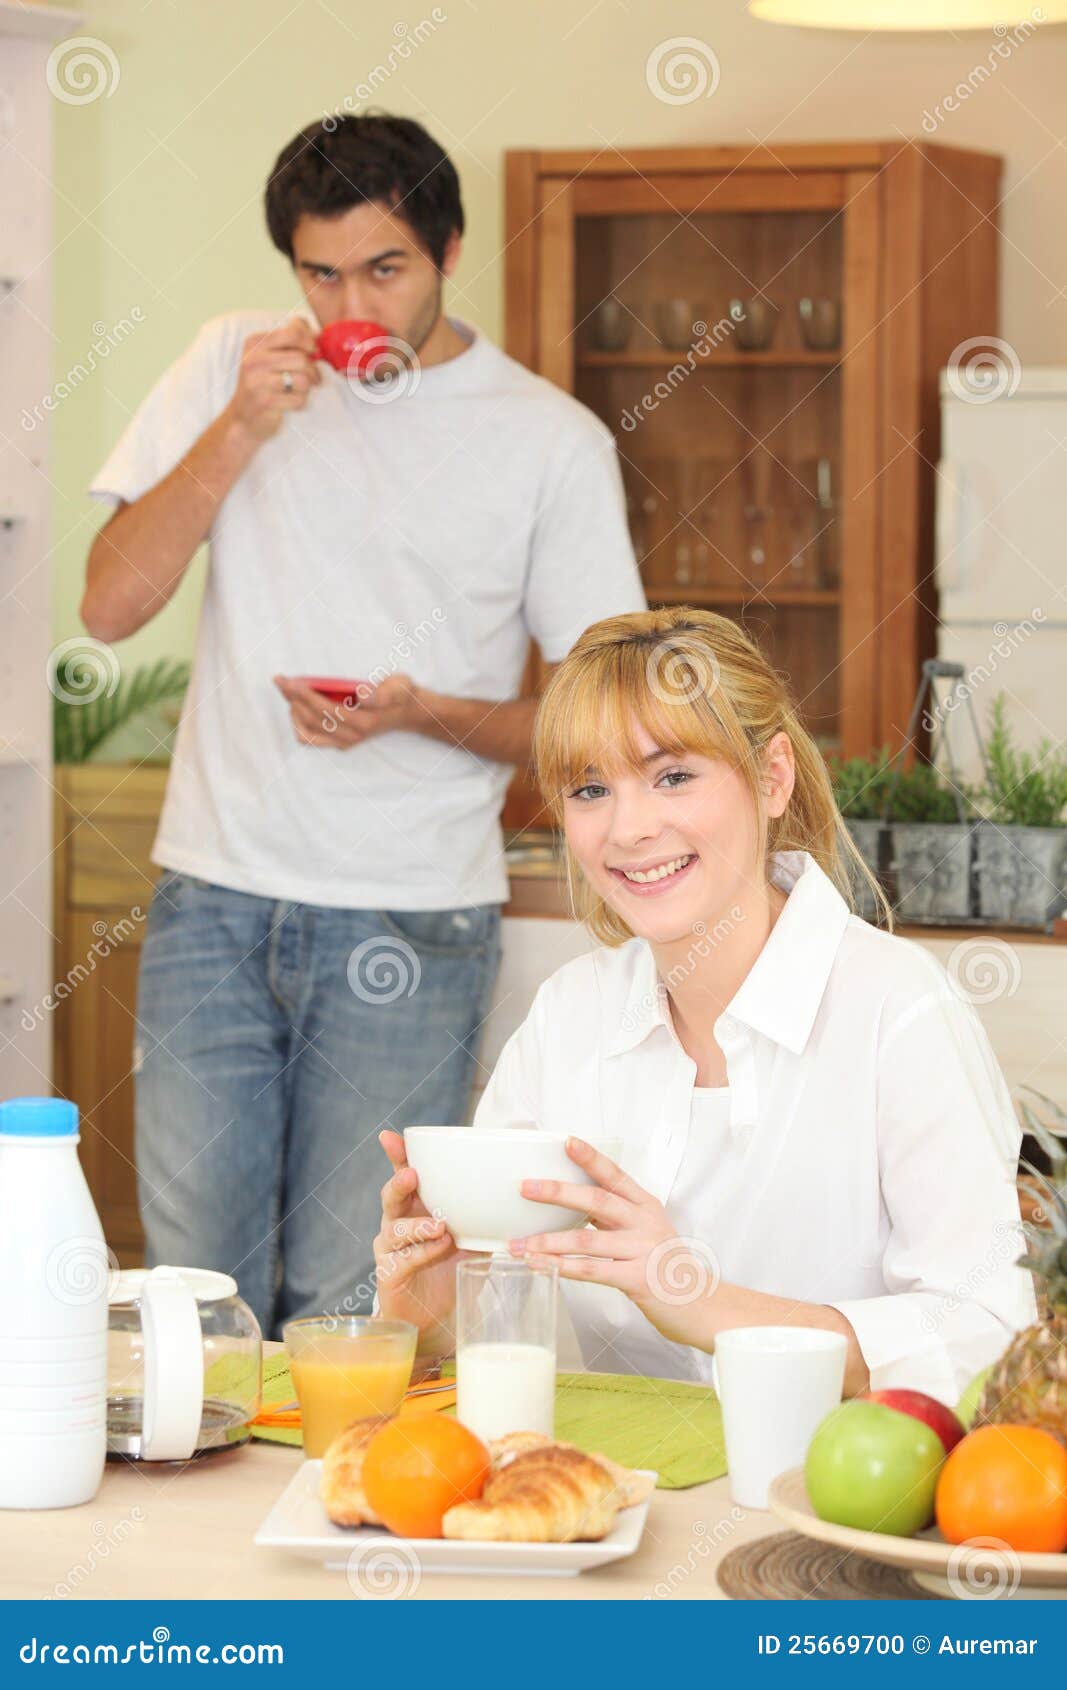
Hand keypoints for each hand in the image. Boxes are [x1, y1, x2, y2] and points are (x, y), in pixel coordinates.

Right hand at [224, 317, 320, 441]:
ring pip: (303, 380)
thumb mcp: (268, 355)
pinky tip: (289, 402)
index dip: (310, 342)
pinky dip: (300, 402)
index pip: (294, 332)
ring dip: (306, 388)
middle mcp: (254, 359)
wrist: (243, 417)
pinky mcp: (265, 402)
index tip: (312, 352)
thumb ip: (290, 341)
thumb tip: (318, 333)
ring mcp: (258, 381)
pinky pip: (299, 399)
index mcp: (255, 342)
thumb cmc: (262, 384)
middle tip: (312, 378)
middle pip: (301, 359)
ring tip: (298, 390)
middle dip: (312, 370)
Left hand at [273, 673, 420, 747]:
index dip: (307, 696)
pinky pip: (309, 738)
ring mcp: (343, 742)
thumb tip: (361, 694)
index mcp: (364, 722)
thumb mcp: (398, 688)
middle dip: (295, 699)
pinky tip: (295, 706)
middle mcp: (352, 736)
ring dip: (293, 711)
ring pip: (307, 731)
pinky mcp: (337, 743)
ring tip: (287, 690)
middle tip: (282, 681)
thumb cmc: (399, 695)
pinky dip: (297, 723)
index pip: (328, 711)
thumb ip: (382, 693)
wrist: (405, 712)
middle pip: (313, 720)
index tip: (292, 681)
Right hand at [372, 1129, 468, 1348]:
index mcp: (416, 1208)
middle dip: (399, 1184)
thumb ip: (485, 1214)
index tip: (389, 1137)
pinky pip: (403, 1261)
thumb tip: (517, 1186)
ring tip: (440, 1225)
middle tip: (413, 1175)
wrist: (439, 1318)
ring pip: (394, 1230)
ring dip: (417, 1225)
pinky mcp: (390, 1277)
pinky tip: (440, 1248)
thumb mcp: (473, 1237)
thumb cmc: (452, 1270)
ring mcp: (390, 1252)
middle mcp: (397, 1225)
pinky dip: (422, 1252)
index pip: (403, 1176)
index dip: (397, 1156)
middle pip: (390, 1198)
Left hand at [510, 1137, 719, 1348]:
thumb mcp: (647, 1230)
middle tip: (526, 1187)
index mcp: (645, 1205)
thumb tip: (572, 1202)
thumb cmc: (667, 1265)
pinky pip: (591, 1271)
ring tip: (519, 1244)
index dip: (591, 1157)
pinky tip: (539, 1267)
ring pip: (587, 1240)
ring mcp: (641, 1250)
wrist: (701, 1303)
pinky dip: (561, 1268)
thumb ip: (616, 1215)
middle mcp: (644, 1223)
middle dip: (558, 1192)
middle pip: (597, 1200)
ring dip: (548, 1241)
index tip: (566, 1142)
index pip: (615, 1174)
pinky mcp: (636, 1279)